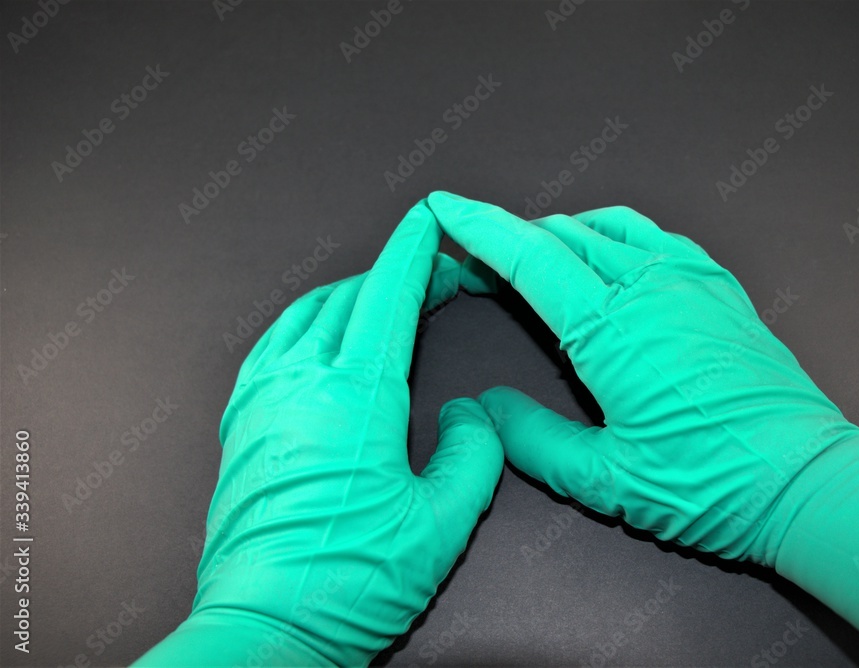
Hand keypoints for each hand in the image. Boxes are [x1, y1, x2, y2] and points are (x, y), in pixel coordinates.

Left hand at [135, 201, 503, 666]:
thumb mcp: (442, 525)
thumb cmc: (345, 584)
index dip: (416, 249)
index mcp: (355, 397)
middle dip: (398, 273)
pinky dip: (309, 321)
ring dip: (353, 294)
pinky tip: (324, 335)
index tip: (432, 220)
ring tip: (388, 300)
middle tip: (437, 278)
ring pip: (308, 312)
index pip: (389, 294)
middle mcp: (301, 384)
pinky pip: (275, 343)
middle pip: (353, 295)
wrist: (265, 628)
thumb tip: (470, 417)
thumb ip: (473, 455)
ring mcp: (264, 399)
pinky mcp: (243, 422)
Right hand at [427, 190, 855, 559]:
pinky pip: (658, 237)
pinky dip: (617, 233)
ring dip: (563, 231)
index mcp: (610, 328)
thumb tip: (486, 410)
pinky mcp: (721, 290)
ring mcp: (691, 281)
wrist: (807, 482)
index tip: (445, 205)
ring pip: (610, 227)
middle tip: (480, 254)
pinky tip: (611, 252)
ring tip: (536, 251)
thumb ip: (533, 441)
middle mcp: (648, 288)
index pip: (529, 257)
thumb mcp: (605, 479)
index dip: (480, 228)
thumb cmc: (711, 485)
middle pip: (563, 235)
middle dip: (512, 236)